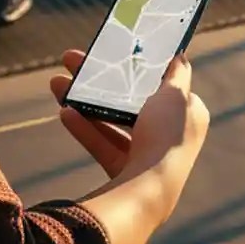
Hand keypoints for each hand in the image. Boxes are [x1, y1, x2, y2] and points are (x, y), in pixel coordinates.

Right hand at [52, 50, 209, 182]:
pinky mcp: (126, 171)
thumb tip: (181, 55)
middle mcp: (169, 135)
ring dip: (84, 101)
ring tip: (57, 82)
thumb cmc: (166, 137)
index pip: (165, 86)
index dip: (141, 69)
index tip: (118, 54)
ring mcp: (147, 154)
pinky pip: (102, 145)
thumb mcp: (176, 96)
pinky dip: (85, 129)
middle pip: (132, 101)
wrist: (149, 190)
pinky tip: (64, 112)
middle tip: (73, 62)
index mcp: (187, 115)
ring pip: (112, 121)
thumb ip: (178, 75)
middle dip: (101, 81)